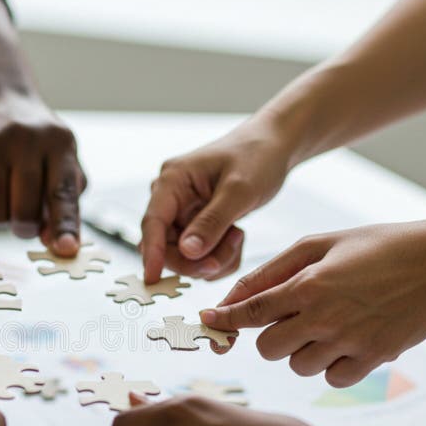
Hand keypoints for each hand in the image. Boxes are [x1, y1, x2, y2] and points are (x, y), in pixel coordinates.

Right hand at [0, 90, 85, 255]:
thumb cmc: (38, 146)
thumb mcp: (63, 164)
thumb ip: (66, 205)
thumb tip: (55, 243)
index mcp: (59, 144)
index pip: (63, 194)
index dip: (65, 226)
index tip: (65, 250)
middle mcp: (25, 139)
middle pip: (24, 212)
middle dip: (25, 228)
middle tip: (25, 220)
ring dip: (0, 220)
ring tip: (5, 200)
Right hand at [141, 118, 291, 282]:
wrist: (274, 147)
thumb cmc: (257, 156)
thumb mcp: (239, 190)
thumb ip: (212, 223)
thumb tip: (187, 252)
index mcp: (172, 180)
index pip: (153, 222)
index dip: (152, 253)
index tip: (153, 279)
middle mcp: (170, 198)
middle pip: (166, 246)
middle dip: (196, 260)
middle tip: (225, 258)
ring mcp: (181, 213)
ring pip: (184, 256)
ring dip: (213, 258)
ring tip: (238, 237)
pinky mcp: (194, 225)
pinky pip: (198, 255)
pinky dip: (219, 256)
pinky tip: (235, 238)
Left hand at [203, 215, 425, 386]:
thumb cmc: (376, 246)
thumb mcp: (319, 244)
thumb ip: (272, 271)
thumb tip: (232, 296)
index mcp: (309, 285)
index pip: (251, 311)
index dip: (224, 320)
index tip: (208, 322)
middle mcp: (326, 317)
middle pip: (268, 348)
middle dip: (269, 335)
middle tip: (288, 318)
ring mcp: (351, 342)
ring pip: (298, 366)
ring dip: (301, 349)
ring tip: (325, 324)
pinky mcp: (374, 359)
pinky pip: (331, 379)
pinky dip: (330, 366)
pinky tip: (343, 342)